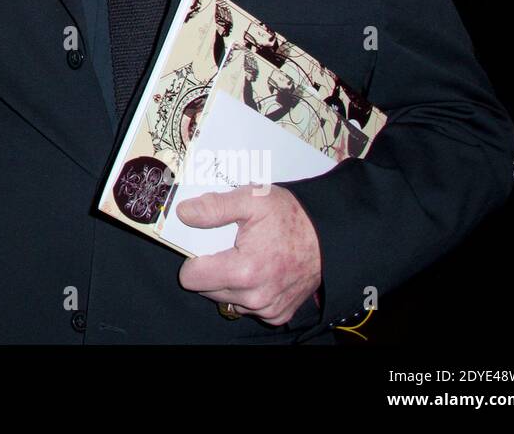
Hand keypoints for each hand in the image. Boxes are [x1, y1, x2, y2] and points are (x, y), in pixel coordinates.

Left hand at [176, 185, 320, 325]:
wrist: (329, 236)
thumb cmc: (291, 217)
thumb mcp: (252, 199)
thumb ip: (214, 207)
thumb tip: (184, 213)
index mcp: (244, 271)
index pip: (191, 278)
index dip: (193, 258)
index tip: (205, 245)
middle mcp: (254, 297)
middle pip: (207, 289)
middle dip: (212, 267)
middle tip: (229, 246)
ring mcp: (267, 309)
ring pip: (226, 299)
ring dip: (228, 281)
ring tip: (246, 256)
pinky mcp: (278, 314)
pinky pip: (247, 307)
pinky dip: (247, 291)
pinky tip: (259, 270)